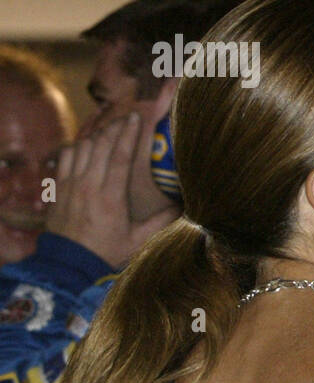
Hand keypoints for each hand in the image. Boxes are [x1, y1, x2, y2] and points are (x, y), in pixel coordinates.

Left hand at [46, 113, 178, 268]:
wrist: (68, 264)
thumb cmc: (105, 251)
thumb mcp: (138, 240)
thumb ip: (161, 222)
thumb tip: (185, 207)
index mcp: (110, 197)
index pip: (119, 157)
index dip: (128, 135)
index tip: (135, 118)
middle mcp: (88, 186)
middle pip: (100, 146)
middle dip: (114, 128)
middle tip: (126, 118)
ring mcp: (70, 185)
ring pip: (82, 147)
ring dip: (96, 136)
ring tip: (109, 130)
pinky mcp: (58, 187)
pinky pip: (65, 156)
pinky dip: (76, 146)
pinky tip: (86, 145)